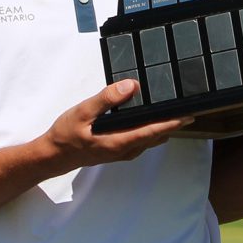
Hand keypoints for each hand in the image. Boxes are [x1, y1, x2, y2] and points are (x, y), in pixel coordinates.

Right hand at [43, 79, 189, 170]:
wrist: (53, 155)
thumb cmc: (65, 135)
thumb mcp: (83, 112)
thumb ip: (107, 99)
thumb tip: (131, 86)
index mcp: (119, 142)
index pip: (153, 132)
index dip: (172, 123)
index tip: (189, 115)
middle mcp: (125, 150)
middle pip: (156, 136)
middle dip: (172, 124)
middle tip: (188, 109)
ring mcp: (122, 152)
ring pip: (150, 140)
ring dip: (163, 128)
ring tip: (175, 113)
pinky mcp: (118, 150)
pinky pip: (141, 141)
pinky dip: (151, 131)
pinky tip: (150, 120)